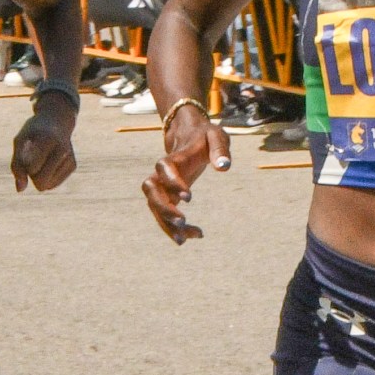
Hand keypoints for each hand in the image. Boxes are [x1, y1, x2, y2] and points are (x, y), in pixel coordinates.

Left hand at [11, 105, 76, 192]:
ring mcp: (70, 158)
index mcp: (48, 140)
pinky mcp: (73, 165)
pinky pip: (53, 184)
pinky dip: (47, 177)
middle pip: (41, 183)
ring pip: (47, 186)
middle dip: (33, 175)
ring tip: (42, 158)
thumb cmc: (34, 132)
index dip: (25, 165)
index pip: (32, 170)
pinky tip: (49, 162)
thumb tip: (20, 190)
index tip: (27, 152)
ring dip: (40, 176)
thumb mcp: (19, 141)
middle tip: (33, 159)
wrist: (57, 120)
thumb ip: (17, 165)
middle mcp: (63, 150)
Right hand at [142, 107, 231, 242]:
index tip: (189, 198)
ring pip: (154, 206)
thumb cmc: (205, 136)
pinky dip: (174, 227)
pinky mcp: (166, 196)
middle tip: (182, 221)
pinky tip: (194, 235)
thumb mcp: (216, 136)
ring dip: (165, 223)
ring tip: (183, 240)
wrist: (187, 134)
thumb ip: (220, 150)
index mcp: (176, 156)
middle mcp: (162, 172)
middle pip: (151, 189)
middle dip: (163, 207)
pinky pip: (163, 214)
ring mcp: (162, 185)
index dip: (172, 181)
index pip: (164, 167)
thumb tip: (224, 168)